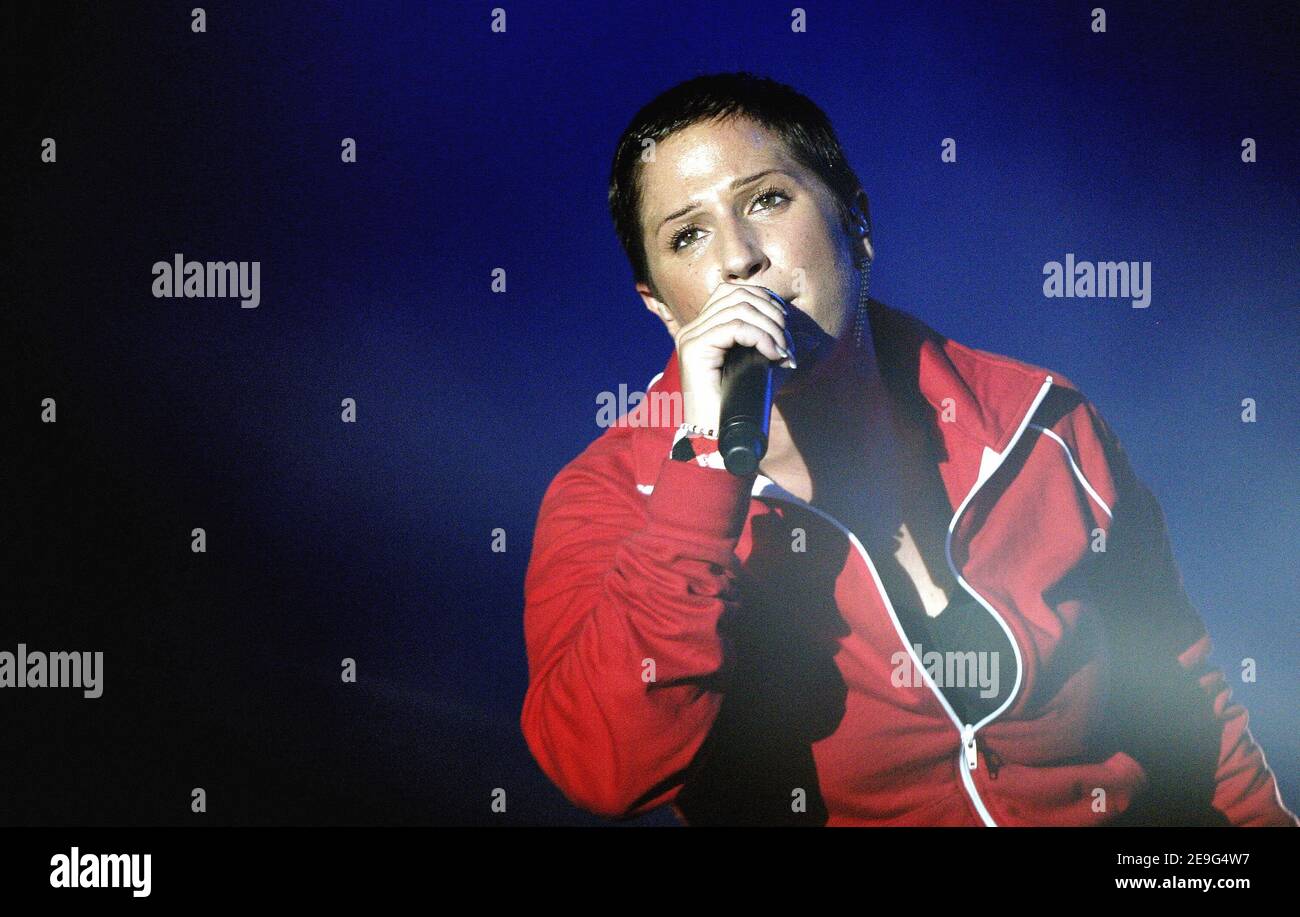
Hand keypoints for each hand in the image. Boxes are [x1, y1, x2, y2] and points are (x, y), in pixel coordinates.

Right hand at [674, 281, 795, 431]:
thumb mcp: (764, 373)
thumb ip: (781, 353)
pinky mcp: (694, 348)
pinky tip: (773, 354)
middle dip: (771, 313)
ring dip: (770, 327)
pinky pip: (734, 327)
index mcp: (704, 329)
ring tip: (783, 351)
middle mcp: (693, 328)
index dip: (765, 301)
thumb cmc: (738, 409)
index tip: (786, 328)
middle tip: (788, 342)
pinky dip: (760, 337)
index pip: (734, 292)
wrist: (717, 438)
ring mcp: (691, 337)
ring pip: (739, 309)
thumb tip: (810, 340)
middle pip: (738, 294)